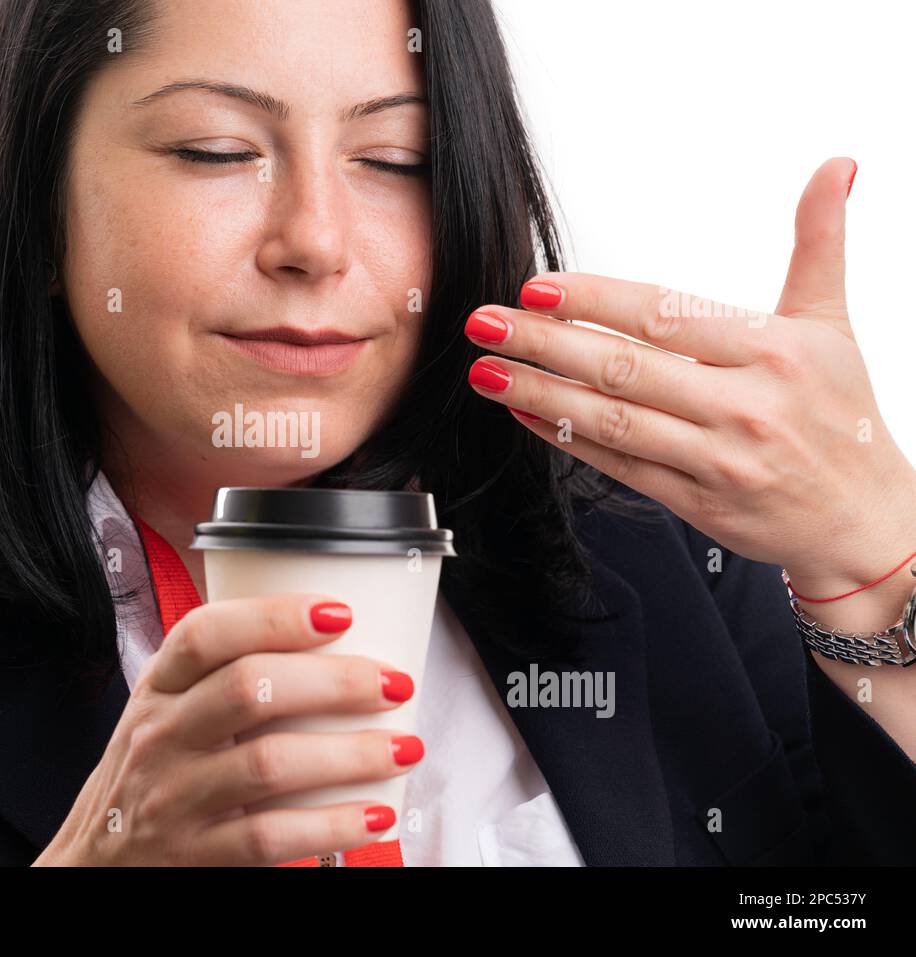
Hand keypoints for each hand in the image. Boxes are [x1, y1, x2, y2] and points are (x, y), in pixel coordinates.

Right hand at [31, 594, 421, 865]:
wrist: (96, 862)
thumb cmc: (152, 774)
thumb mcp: (166, 711)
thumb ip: (223, 676)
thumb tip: (331, 638)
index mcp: (160, 687)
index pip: (206, 634)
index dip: (274, 616)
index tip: (339, 612)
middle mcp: (161, 735)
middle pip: (249, 689)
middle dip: (334, 683)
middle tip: (393, 683)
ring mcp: (174, 797)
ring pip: (269, 763)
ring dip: (350, 754)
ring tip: (403, 747)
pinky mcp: (194, 854)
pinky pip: (271, 836)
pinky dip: (332, 825)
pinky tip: (374, 814)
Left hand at [462, 156, 915, 596]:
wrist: (867, 520)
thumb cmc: (842, 414)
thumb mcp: (833, 322)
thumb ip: (820, 242)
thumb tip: (836, 165)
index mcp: (773, 349)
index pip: (665, 315)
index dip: (595, 301)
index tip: (536, 288)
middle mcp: (744, 405)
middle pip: (624, 367)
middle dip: (544, 342)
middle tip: (485, 323)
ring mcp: (717, 459)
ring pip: (612, 420)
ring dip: (539, 394)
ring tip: (487, 371)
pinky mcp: (697, 502)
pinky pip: (619, 466)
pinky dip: (567, 441)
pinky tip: (526, 417)